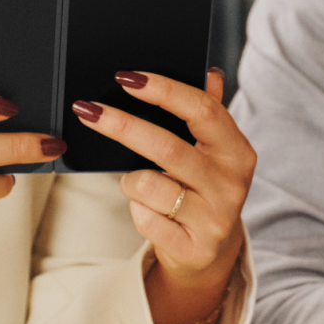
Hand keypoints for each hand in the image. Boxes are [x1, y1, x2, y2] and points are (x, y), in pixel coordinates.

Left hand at [71, 68, 255, 323]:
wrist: (211, 252)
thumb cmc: (203, 189)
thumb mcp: (213, 152)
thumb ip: (209, 112)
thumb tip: (209, 71)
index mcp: (237, 151)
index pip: (202, 110)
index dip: (164, 90)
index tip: (126, 78)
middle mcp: (231, 183)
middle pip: (167, 147)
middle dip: (121, 125)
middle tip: (87, 110)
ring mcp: (214, 218)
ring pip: (149, 185)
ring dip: (130, 180)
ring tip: (139, 184)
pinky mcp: (194, 248)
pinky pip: (144, 219)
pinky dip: (137, 210)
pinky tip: (149, 211)